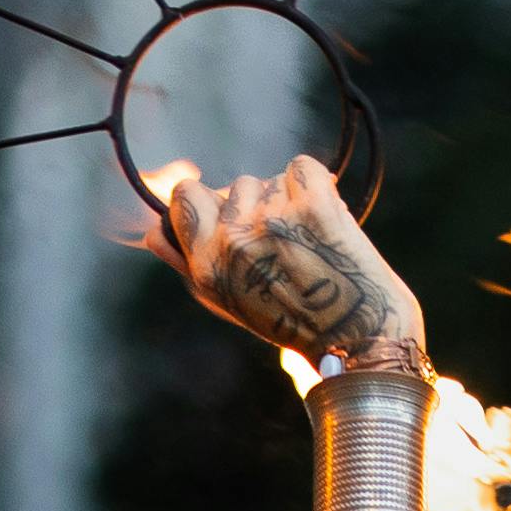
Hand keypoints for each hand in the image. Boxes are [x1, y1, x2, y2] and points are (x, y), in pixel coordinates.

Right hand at [147, 150, 423, 372]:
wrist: (358, 342)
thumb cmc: (292, 325)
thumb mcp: (227, 303)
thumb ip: (187, 263)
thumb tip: (151, 232)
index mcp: (206, 265)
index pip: (184, 195)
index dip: (208, 198)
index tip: (231, 214)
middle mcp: (234, 241)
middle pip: (235, 184)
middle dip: (257, 205)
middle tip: (284, 248)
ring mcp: (274, 220)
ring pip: (271, 178)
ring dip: (289, 199)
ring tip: (309, 242)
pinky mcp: (314, 206)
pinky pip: (304, 167)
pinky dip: (317, 185)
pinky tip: (327, 220)